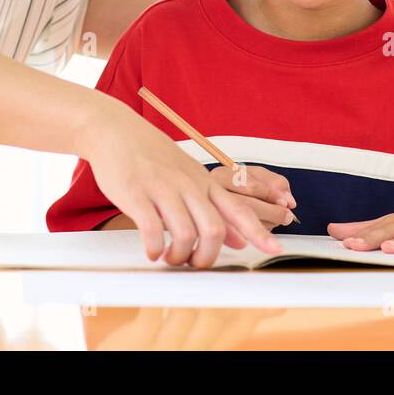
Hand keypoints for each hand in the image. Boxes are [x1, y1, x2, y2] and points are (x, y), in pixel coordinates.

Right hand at [75, 95, 282, 267]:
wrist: (117, 131)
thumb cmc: (154, 158)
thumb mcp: (190, 178)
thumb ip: (215, 208)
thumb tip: (239, 241)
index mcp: (204, 183)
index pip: (239, 209)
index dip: (259, 232)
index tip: (276, 251)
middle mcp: (188, 185)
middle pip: (214, 229)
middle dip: (207, 258)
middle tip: (193, 263)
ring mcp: (163, 188)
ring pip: (186, 233)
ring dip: (179, 256)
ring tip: (169, 257)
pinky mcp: (136, 193)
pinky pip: (151, 229)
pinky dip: (155, 248)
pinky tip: (151, 251)